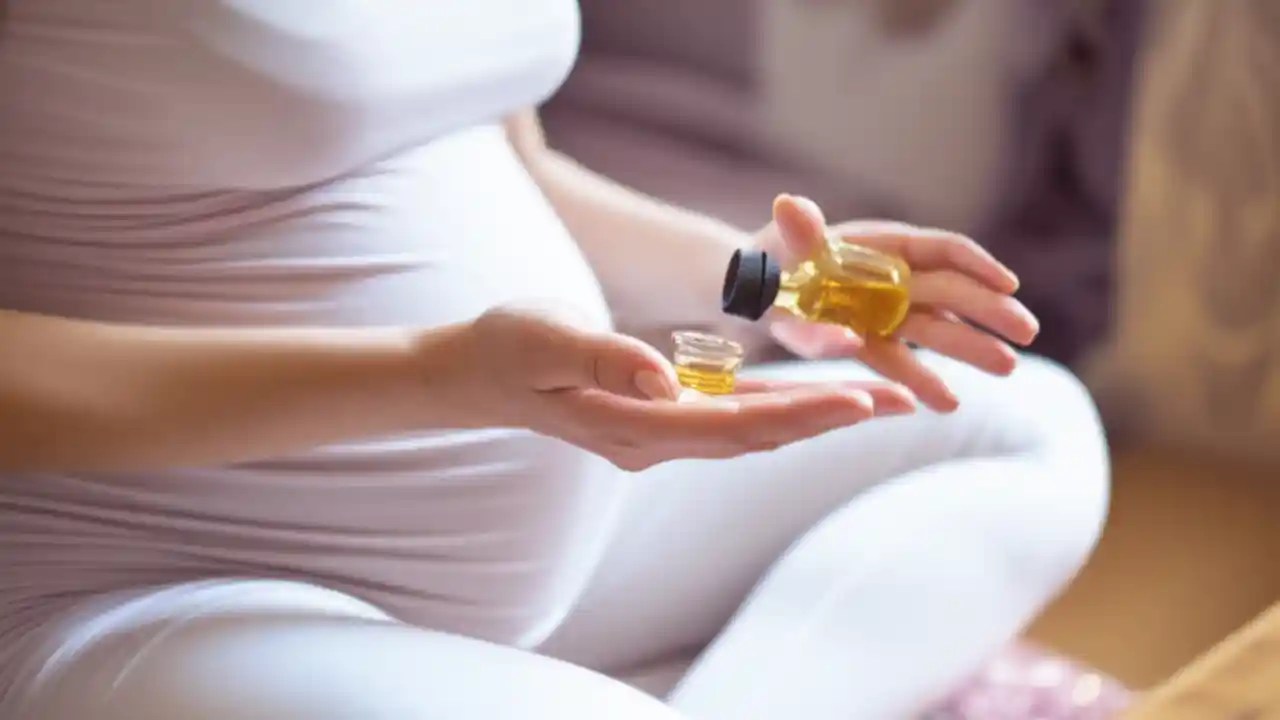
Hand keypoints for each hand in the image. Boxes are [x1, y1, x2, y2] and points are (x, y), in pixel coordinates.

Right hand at [448, 304, 915, 470]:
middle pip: (757, 435)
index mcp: (633, 425)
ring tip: (873, 399)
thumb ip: (605, 360)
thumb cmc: (504, 348)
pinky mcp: (655, 420)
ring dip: (810, 416)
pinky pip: (727, 420)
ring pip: (749, 432)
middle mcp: (653, 440)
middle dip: (827, 417)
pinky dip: (775, 410)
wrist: (470, 376)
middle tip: (899, 401)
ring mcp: (655, 435)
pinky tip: (809, 398)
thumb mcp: (546, 341)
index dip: (802, 411)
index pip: (736, 424)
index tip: (861, 399)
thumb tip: (667, 376)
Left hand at [753, 195, 1039, 411]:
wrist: (752, 287)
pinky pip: (900, 362)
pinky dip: (922, 381)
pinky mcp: (870, 344)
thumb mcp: (782, 236)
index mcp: (886, 244)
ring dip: (969, 348)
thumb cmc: (773, 253)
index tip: (1010, 284)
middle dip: (989, 311)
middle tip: (1026, 333)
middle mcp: (895, 278)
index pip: (944, 250)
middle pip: (953, 292)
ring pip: (936, 330)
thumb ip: (795, 231)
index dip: (977, 265)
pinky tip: (948, 403)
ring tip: (1008, 369)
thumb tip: (790, 205)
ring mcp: (887, 314)